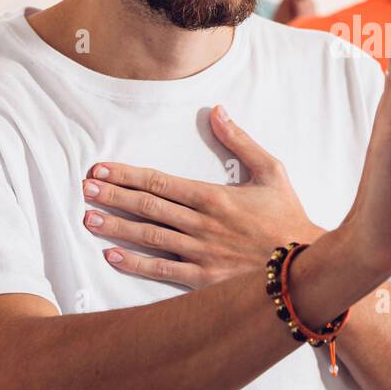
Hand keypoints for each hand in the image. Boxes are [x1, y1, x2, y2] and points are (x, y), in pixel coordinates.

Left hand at [81, 106, 322, 287]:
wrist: (305, 264)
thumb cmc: (288, 217)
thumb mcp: (271, 170)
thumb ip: (240, 140)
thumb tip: (217, 111)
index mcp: (213, 196)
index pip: (160, 182)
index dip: (127, 175)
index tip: (101, 169)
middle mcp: (201, 224)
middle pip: (147, 207)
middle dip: (113, 196)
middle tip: (85, 189)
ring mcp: (200, 253)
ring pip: (149, 237)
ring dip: (116, 227)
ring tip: (89, 219)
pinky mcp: (204, 279)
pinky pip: (162, 270)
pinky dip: (135, 263)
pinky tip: (112, 255)